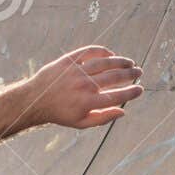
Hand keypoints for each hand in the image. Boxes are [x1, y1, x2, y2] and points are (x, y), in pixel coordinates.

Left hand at [17, 45, 143, 130]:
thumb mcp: (80, 123)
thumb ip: (102, 118)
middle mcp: (84, 86)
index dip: (132, 92)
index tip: (140, 89)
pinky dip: (103, 51)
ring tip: (129, 63)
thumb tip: (123, 112)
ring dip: (121, 61)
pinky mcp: (69, 60)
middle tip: (138, 72)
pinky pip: (90, 51)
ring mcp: (77, 71)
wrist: (34, 101)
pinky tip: (111, 54)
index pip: (117, 96)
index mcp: (88, 102)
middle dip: (131, 74)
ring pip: (106, 62)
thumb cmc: (60, 113)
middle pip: (115, 77)